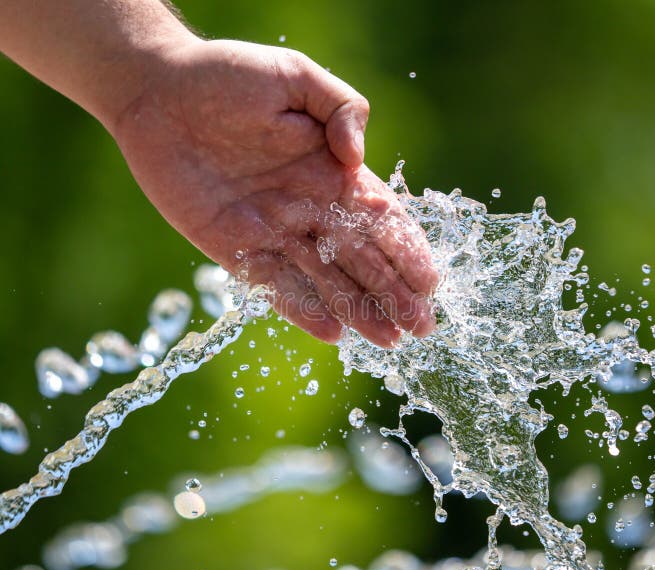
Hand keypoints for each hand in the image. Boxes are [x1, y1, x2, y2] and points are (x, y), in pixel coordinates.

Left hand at [110, 39, 437, 346]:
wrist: (156, 91)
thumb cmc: (228, 75)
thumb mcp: (296, 77)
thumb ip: (341, 109)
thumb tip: (357, 158)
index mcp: (331, 171)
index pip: (381, 218)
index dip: (407, 250)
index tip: (430, 282)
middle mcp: (308, 207)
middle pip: (361, 259)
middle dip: (394, 293)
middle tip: (421, 327)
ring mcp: (273, 231)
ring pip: (325, 280)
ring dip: (358, 311)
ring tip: (388, 341)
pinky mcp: (233, 247)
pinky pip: (273, 284)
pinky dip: (301, 310)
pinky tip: (332, 334)